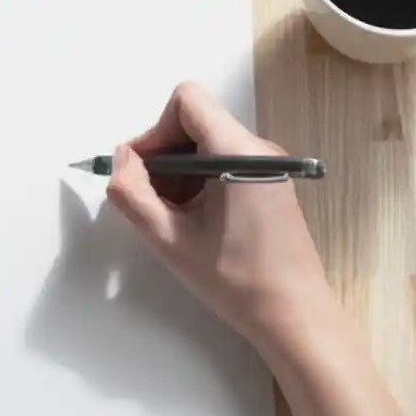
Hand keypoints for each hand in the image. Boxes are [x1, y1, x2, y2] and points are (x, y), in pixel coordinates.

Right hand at [106, 82, 337, 355]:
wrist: (293, 314)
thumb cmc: (234, 279)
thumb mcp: (169, 240)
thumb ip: (132, 194)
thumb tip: (121, 158)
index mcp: (237, 152)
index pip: (187, 101)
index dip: (154, 130)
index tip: (142, 172)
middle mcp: (257, 147)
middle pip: (194, 122)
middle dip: (162, 155)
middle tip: (150, 202)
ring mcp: (268, 164)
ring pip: (206, 144)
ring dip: (178, 172)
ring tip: (172, 219)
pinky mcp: (270, 182)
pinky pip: (223, 163)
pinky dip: (198, 183)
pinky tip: (194, 222)